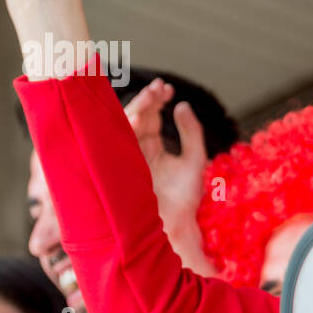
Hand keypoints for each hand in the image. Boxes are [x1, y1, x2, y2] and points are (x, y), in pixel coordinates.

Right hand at [123, 80, 216, 272]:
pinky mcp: (119, 167)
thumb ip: (192, 132)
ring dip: (137, 109)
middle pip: (137, 116)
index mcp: (152, 146)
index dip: (158, 100)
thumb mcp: (195, 159)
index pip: (151, 116)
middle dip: (147, 99)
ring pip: (125, 126)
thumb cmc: (186, 197)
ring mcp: (126, 157)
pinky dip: (125, 129)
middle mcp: (136, 149)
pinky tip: (136, 117)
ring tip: (152, 96)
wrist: (177, 226)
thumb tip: (183, 105)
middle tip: (160, 87)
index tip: (168, 88)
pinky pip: (116, 143)